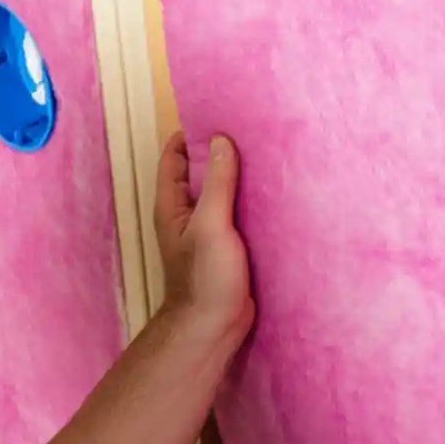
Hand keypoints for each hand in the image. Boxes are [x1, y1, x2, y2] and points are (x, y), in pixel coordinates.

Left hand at [154, 131, 254, 340]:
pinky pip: (237, 215)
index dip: (190, 136)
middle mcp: (187, 215)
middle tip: (249, 132)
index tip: (217, 117)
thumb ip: (218, 183)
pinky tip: (272, 195)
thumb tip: (222, 140)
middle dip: (220, 153)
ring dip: (238, 178)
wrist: (214, 326)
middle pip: (200, 173)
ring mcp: (208, 232)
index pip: (174, 158)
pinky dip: (250, 202)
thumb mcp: (211, 225)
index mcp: (172, 206)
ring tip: (265, 157)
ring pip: (221, 194)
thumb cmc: (205, 278)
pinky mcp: (229, 247)